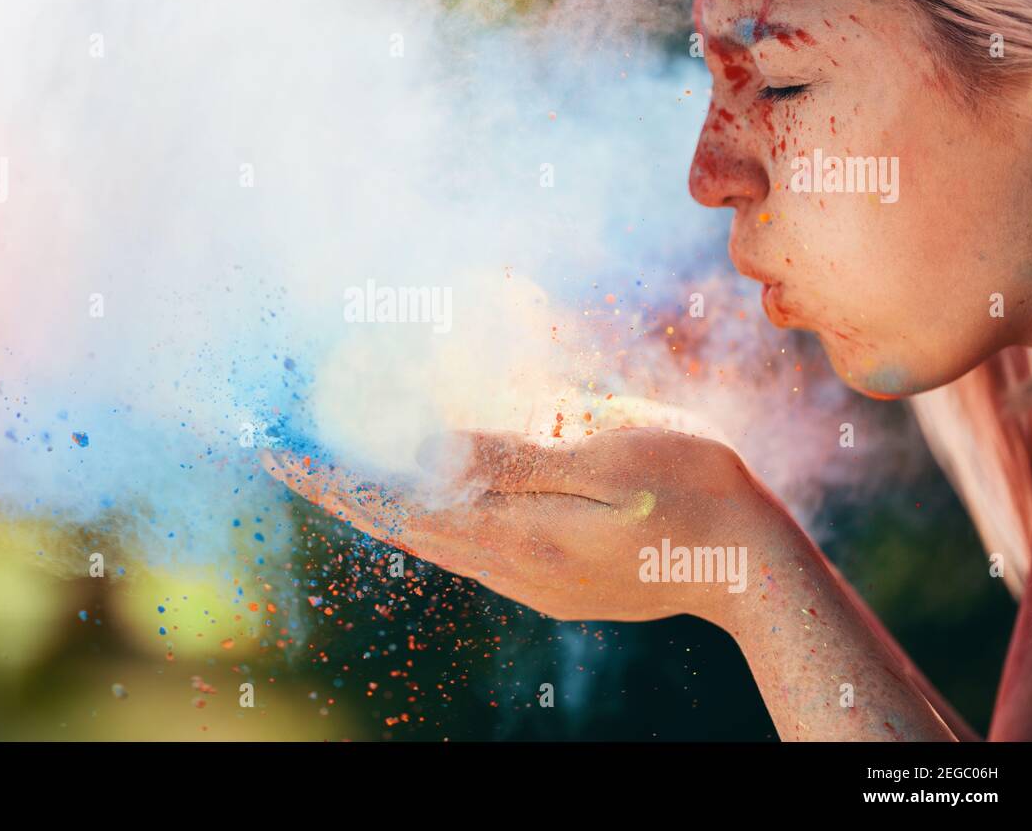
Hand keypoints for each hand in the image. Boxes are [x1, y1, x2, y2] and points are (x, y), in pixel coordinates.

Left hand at [262, 427, 784, 623]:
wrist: (755, 570)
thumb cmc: (697, 494)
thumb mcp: (611, 457)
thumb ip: (518, 459)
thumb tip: (433, 449)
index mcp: (518, 534)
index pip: (397, 506)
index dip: (333, 477)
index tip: (277, 448)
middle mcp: (510, 566)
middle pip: (401, 525)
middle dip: (341, 485)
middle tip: (288, 448)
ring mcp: (530, 581)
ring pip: (432, 537)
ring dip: (381, 500)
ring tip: (341, 464)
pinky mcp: (551, 582)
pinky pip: (468, 543)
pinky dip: (429, 512)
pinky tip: (429, 488)